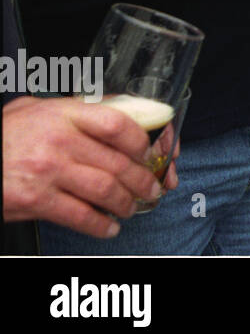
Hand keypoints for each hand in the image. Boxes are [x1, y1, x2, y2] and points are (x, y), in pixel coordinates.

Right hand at [2, 96, 161, 236]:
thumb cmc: (3, 135)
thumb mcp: (36, 108)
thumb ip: (75, 107)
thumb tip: (118, 106)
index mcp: (63, 115)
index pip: (118, 124)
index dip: (142, 142)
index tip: (150, 153)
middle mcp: (59, 142)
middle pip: (118, 163)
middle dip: (143, 180)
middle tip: (152, 188)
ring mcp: (48, 172)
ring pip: (105, 191)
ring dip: (126, 203)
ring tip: (131, 207)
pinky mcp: (35, 200)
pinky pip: (80, 216)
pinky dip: (100, 225)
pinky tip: (107, 227)